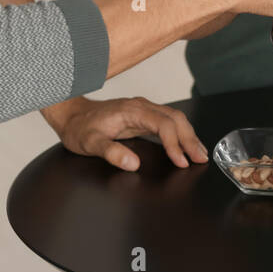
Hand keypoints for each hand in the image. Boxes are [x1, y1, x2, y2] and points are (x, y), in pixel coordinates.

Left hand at [58, 97, 207, 170]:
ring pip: (175, 119)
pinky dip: (181, 133)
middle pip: (175, 119)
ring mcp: (144, 110)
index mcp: (132, 110)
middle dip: (190, 139)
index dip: (175, 143)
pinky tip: (186, 145)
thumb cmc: (80, 128)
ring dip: (189, 136)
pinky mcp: (143, 116)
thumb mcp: (90, 144)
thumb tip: (133, 164)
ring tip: (200, 154)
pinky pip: (168, 122)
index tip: (181, 161)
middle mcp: (141, 106)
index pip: (163, 124)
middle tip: (201, 159)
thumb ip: (111, 153)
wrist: (72, 115)